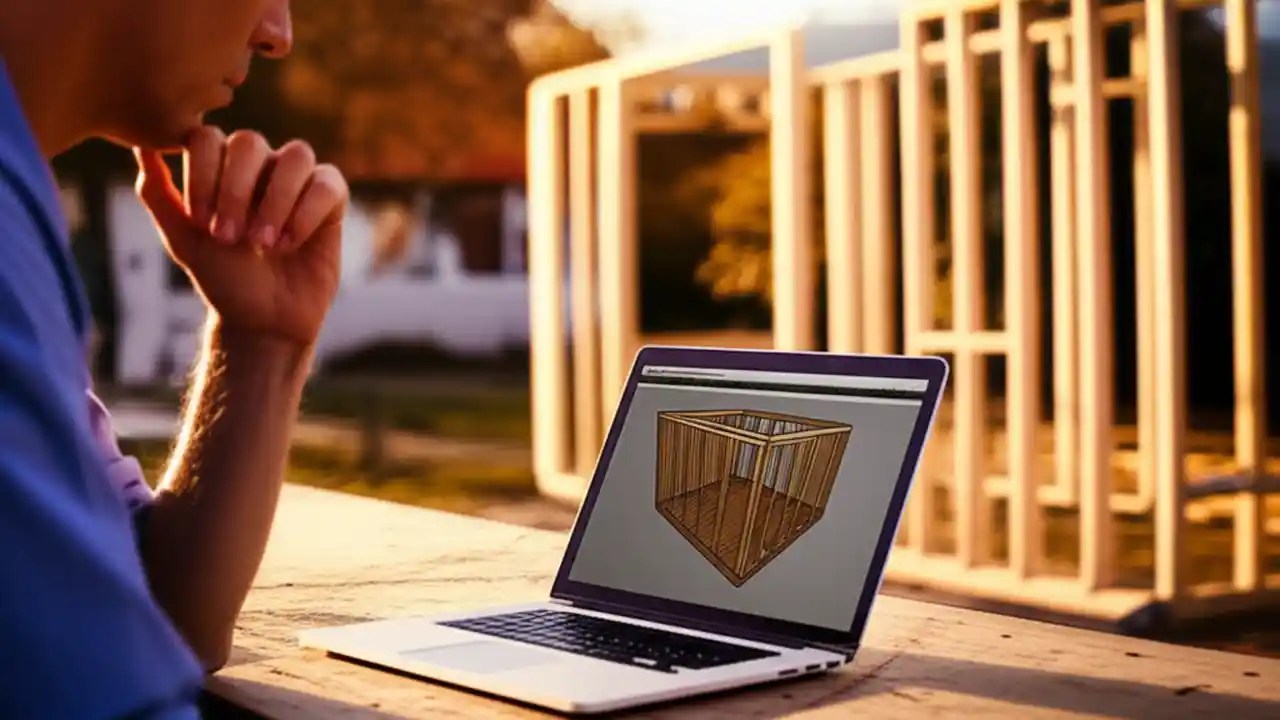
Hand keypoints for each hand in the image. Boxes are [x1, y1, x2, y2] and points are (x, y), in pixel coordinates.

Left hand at [133, 126, 347, 347]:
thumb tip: (141, 149)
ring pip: (295, 155)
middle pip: (250, 141)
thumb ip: (159, 195)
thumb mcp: (183, 239)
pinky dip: (306, 213)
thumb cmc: (224, 277)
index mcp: (222, 166)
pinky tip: (290, 244)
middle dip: (235, 191)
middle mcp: (262, 164)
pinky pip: (327, 184)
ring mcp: (298, 179)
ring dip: (275, 200)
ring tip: (263, 243)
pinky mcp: (332, 199)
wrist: (264, 319)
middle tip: (229, 237)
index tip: (201, 222)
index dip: (204, 177)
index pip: (208, 138)